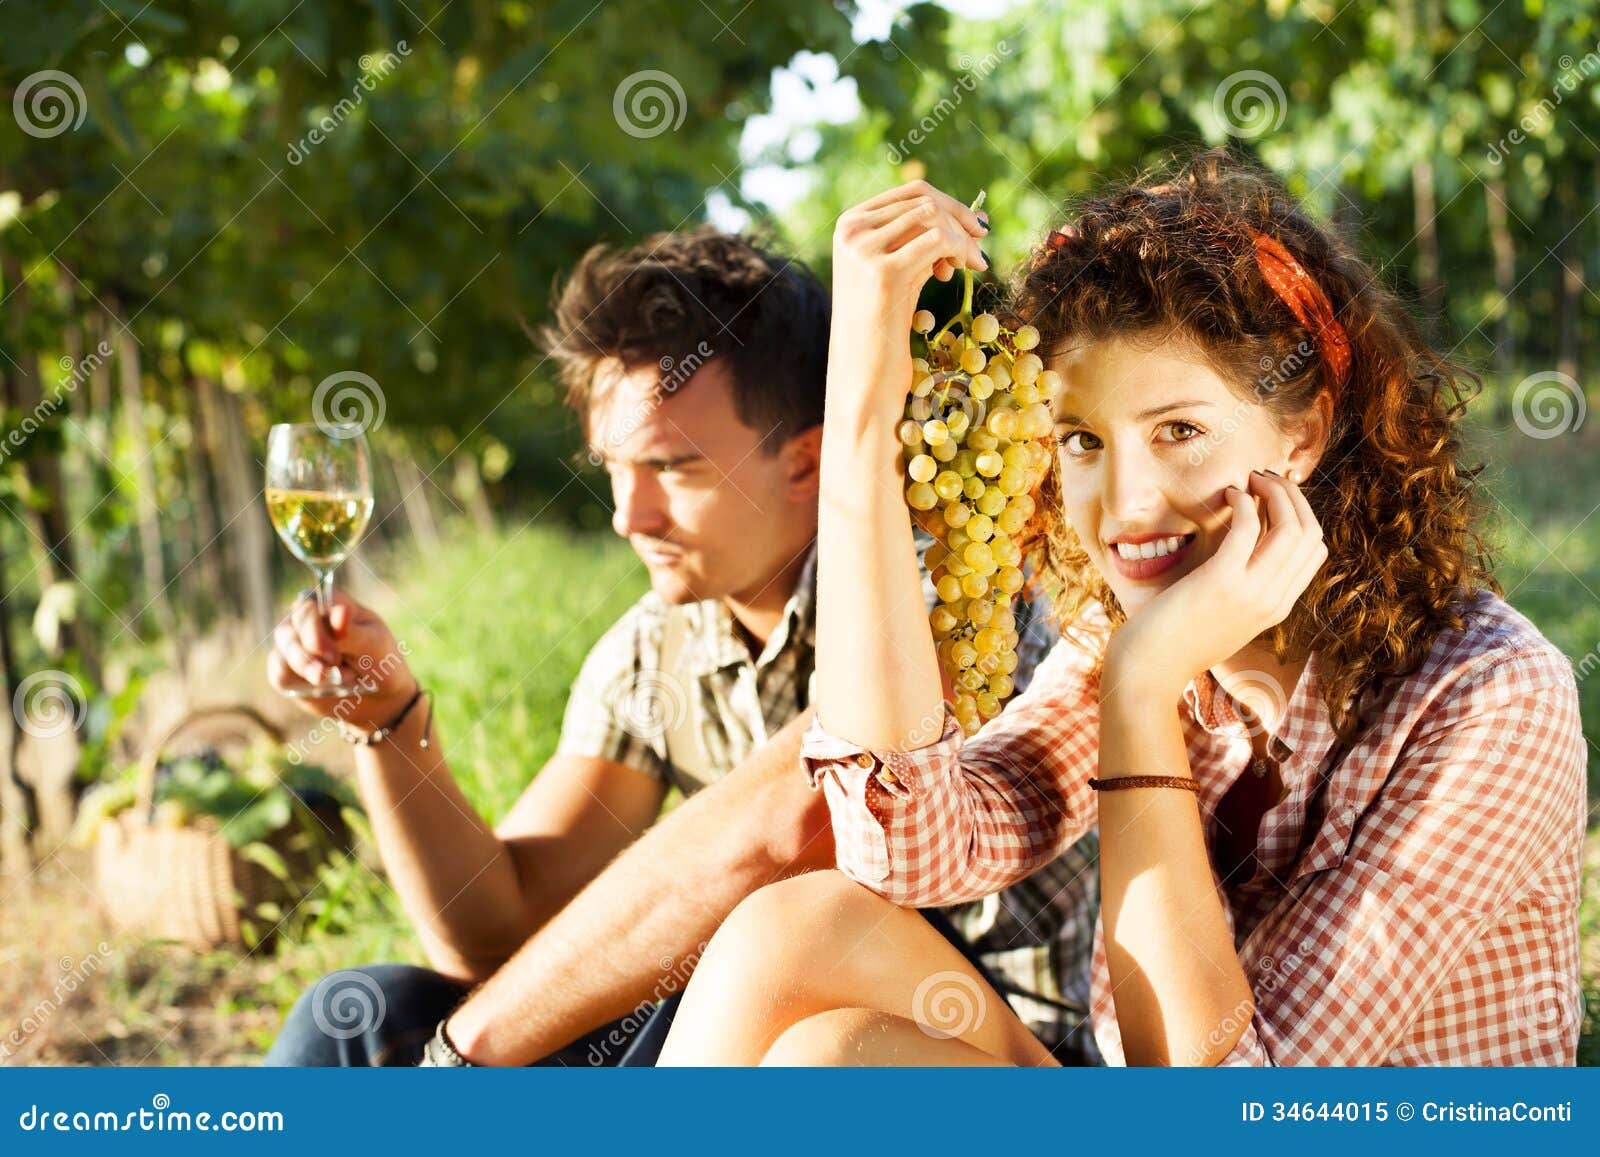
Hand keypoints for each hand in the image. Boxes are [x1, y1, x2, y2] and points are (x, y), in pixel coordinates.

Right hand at [268, 589, 418, 729]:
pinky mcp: (286, 670)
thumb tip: (339, 613)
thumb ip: (352, 632)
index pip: (311, 601)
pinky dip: (303, 681)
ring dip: (307, 665)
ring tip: (331, 677)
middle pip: (295, 624)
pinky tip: (325, 684)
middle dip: (315, 645)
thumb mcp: (374, 644)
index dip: (319, 621)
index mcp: (331, 604)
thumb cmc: (378, 661)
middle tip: (336, 660)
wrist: (378, 697)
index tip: (340, 638)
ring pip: (286, 648)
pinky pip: (281, 673)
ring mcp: (293, 644)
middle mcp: (307, 619)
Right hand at [828, 180, 988, 433]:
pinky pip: (938, 240)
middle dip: (961, 221)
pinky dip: (960, 249)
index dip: (951, 205)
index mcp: (849, 224)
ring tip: (970, 266)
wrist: (864, 374)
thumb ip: (919, 241)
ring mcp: (863, 249)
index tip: (974, 230)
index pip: (911, 193)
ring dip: (962, 238)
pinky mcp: (883, 272)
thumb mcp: (899, 272)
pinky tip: (965, 271)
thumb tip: (970, 215)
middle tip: (979, 251)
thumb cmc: (883, 327)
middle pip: (924, 200)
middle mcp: (851, 230)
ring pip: (933, 216)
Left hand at [1103, 470, 1326, 699]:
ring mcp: (1250, 592)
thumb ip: (1245, 590)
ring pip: (1291, 527)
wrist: (1148, 669)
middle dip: (1293, 497)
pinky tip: (1229, 494)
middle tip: (1266, 479)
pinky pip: (1248, 527)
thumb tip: (1246, 546)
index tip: (1276, 498)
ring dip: (1274, 492)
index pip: (1314, 551)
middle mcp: (1272, 600)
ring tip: (1252, 480)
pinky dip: (1243, 502)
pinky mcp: (1221, 581)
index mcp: (1277, 608)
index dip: (1301, 515)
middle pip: (1309, 534)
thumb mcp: (1225, 618)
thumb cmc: (1176, 640)